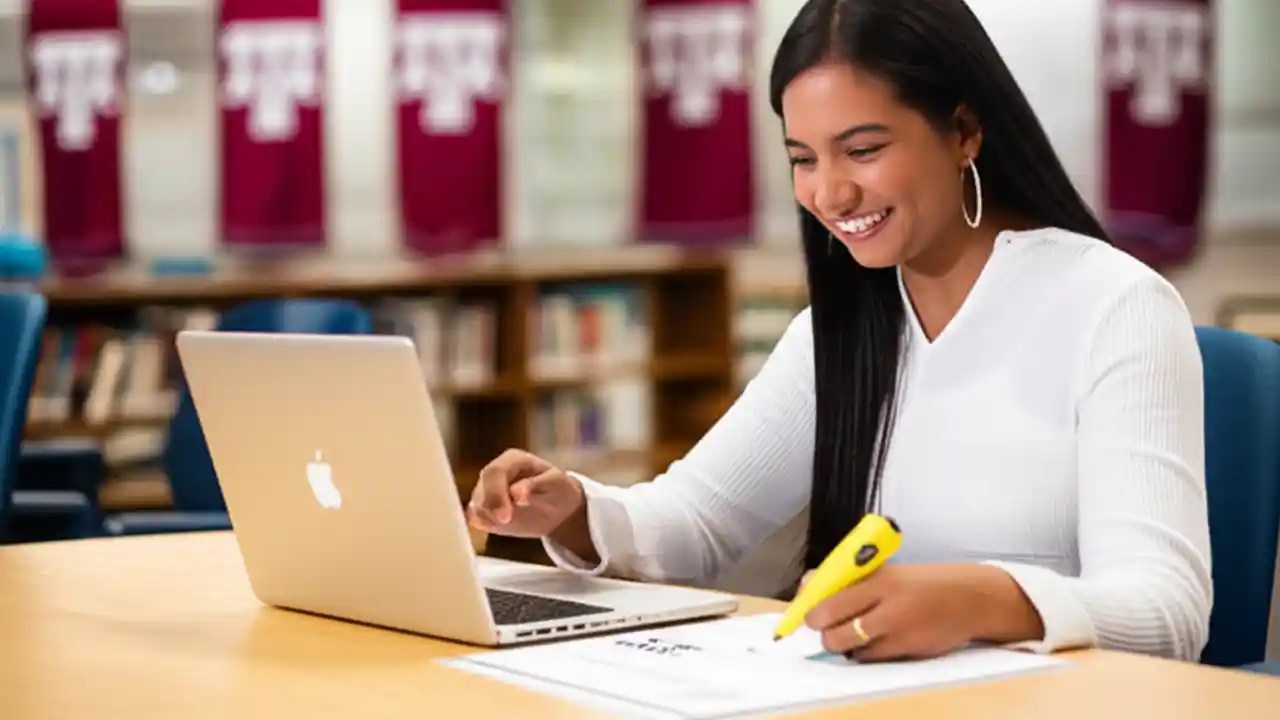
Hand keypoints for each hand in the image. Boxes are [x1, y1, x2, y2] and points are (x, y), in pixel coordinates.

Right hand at [467, 449, 585, 539]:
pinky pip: (476, 517)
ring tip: (509, 523)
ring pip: (476, 504)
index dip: (496, 493)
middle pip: (480, 489)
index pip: (494, 472)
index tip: (505, 516)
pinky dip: (484, 524)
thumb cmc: (558, 489)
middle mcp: (495, 473)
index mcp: (512, 460)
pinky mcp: (484, 508)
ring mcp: (487, 490)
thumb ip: (535, 485)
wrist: (557, 505)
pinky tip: (500, 526)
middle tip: (505, 522)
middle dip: (490, 508)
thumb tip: (516, 493)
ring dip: (488, 517)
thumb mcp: (556, 483)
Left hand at [804, 564, 1043, 661]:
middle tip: (827, 628)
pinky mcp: (907, 650)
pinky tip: (875, 642)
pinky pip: (870, 658)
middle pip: (832, 627)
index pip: (829, 597)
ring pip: (848, 647)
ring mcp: (896, 629)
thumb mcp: (886, 572)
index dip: (810, 610)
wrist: (969, 598)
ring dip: (843, 645)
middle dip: (823, 632)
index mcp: (877, 579)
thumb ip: (848, 579)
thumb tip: (807, 584)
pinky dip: (864, 654)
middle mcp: (885, 604)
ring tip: (852, 635)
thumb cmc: (923, 584)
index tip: (806, 613)